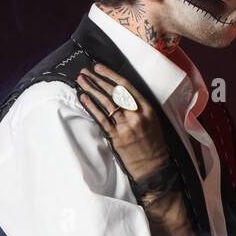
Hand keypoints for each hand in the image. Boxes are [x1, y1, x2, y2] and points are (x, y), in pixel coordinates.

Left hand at [76, 63, 169, 182]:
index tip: (99, 67)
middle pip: (114, 92)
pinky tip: (83, 98)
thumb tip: (120, 94)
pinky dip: (91, 107)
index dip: (111, 75)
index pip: (127, 87)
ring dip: (92, 89)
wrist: (153, 167)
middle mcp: (137, 116)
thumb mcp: (153, 122)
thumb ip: (139, 108)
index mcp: (148, 109)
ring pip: (106, 103)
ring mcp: (126, 126)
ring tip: (81, 81)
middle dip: (98, 79)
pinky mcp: (117, 137)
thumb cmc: (153, 144)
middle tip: (85, 71)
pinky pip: (102, 118)